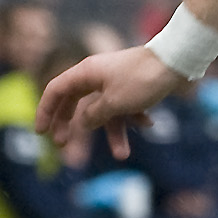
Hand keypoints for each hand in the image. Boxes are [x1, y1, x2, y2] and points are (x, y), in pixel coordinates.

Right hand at [40, 45, 184, 155]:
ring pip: (106, 110)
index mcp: (86, 73)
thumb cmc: (142, 80)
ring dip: (114, 133)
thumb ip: (93, 116)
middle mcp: (97, 75)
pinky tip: (148, 124)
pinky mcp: (133, 86)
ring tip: (122, 155)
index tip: (41, 132)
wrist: (177, 62)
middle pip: (75, 102)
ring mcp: (116, 81)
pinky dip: (134, 118)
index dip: (45, 111)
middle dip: (70, 125)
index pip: (56, 90)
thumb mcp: (113, 104)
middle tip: (62, 145)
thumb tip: (83, 123)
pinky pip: (126, 107)